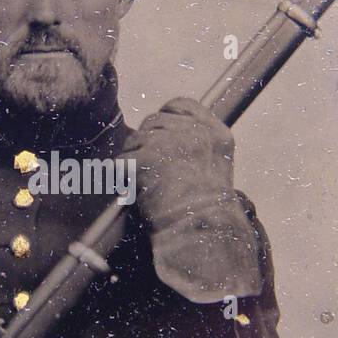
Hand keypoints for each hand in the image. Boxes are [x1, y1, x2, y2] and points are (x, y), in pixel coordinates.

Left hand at [125, 97, 237, 227]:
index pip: (180, 105)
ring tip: (149, 185)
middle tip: (153, 171)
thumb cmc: (206, 210)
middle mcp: (193, 131)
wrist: (200, 231)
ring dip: (135, 160)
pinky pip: (121, 161)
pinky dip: (123, 177)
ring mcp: (168, 142)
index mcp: (214, 133)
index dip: (166, 119)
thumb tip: (165, 135)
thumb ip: (196, 144)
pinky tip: (137, 191)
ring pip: (135, 139)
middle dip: (147, 143)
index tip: (161, 137)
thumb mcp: (216, 167)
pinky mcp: (145, 157)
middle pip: (153, 121)